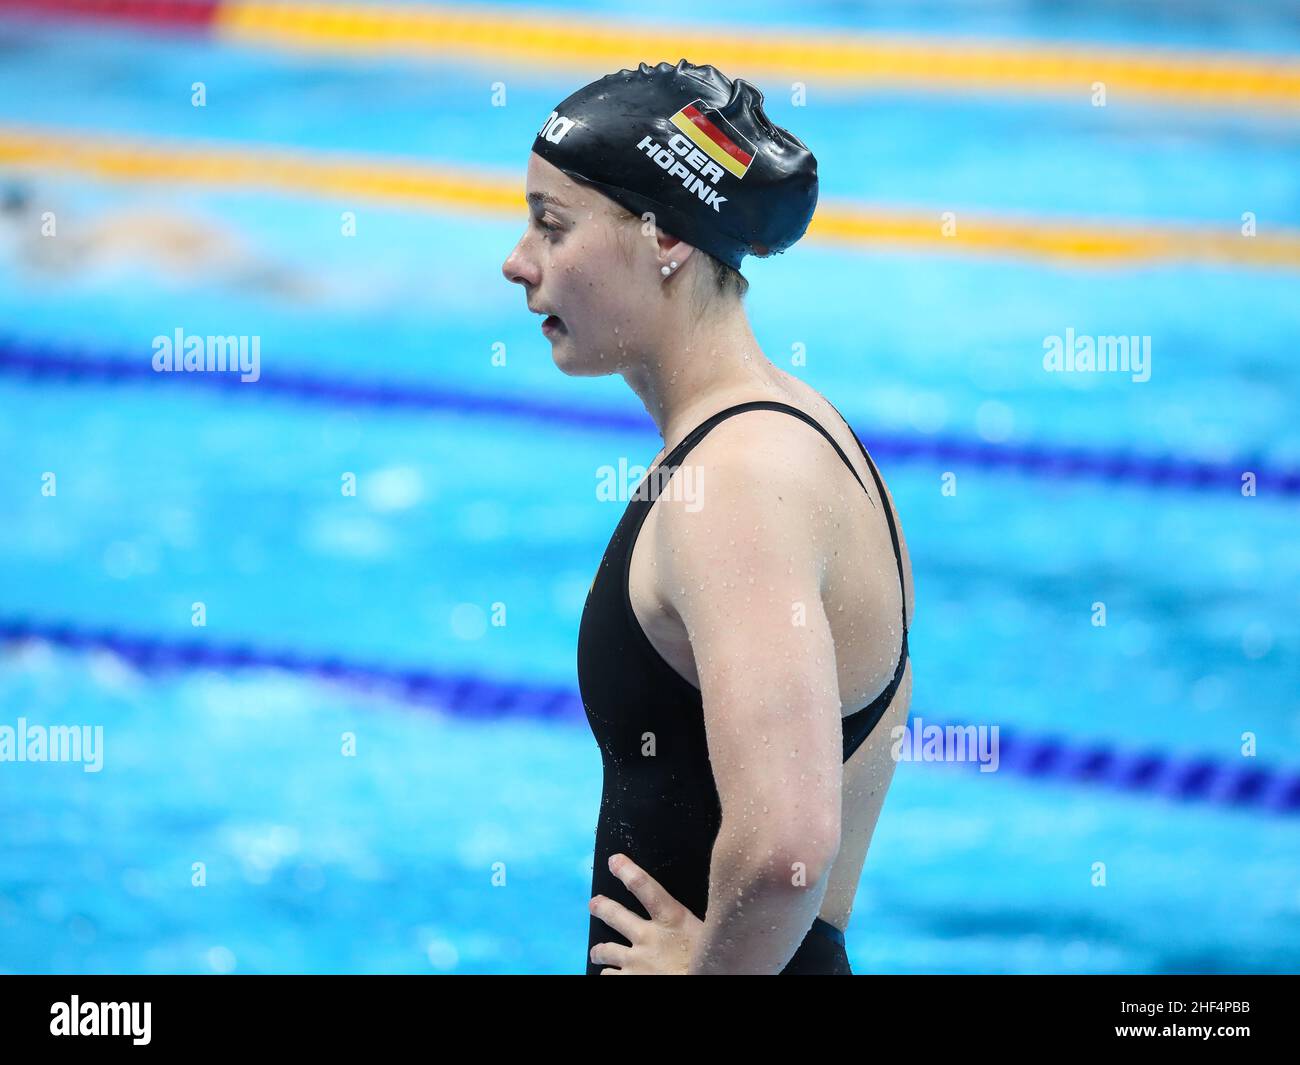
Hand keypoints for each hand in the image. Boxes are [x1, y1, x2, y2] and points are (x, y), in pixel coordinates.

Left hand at [588, 853, 704, 974]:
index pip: (645, 887)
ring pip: (606, 950)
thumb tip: (710, 916)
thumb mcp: (710, 935)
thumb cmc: (712, 963)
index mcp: (671, 920)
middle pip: (615, 915)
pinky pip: (608, 978)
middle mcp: (648, 937)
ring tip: (596, 951)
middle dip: (602, 907)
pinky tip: (607, 976)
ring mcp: (635, 962)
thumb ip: (698, 924)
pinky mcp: (628, 982)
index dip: (627, 871)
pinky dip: (608, 976)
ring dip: (600, 950)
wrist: (704, 983)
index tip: (615, 861)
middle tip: (594, 903)